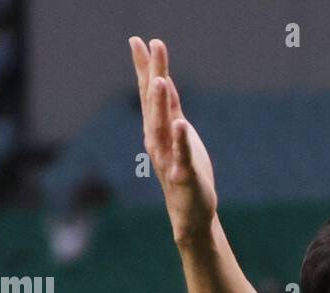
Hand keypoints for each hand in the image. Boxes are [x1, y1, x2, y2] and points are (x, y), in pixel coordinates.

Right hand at [129, 37, 217, 245]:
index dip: (144, 67)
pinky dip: (180, 140)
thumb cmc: (184, 172)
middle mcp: (157, 141)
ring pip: (162, 128)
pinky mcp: (183, 176)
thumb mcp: (179, 135)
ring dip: (159, 105)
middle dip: (151, 75)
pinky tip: (181, 123)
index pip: (149, 93)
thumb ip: (170, 109)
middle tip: (150, 46)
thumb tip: (162, 80)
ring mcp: (169, 158)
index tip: (138, 40)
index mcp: (158, 129)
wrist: (190, 214)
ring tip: (159, 80)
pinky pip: (181, 156)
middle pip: (153, 104)